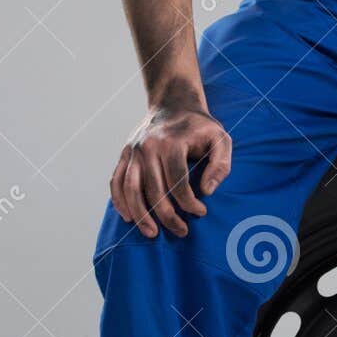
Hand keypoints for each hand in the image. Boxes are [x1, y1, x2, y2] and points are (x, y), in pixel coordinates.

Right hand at [110, 95, 231, 238]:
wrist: (174, 103)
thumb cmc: (200, 126)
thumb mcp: (221, 139)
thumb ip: (220, 164)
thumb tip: (207, 191)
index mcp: (171, 142)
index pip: (177, 181)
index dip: (189, 202)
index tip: (201, 212)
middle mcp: (147, 147)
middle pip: (153, 189)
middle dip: (167, 216)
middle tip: (181, 231)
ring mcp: (132, 151)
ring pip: (130, 189)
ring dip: (140, 215)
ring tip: (152, 233)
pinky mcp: (124, 154)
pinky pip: (116, 181)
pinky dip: (119, 201)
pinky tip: (129, 217)